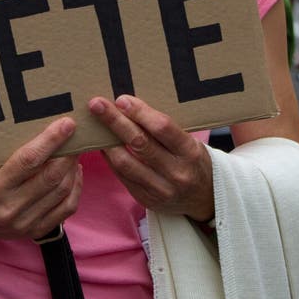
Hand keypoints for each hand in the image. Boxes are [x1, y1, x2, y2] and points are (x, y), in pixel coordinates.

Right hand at [0, 117, 81, 240]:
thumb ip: (18, 157)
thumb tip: (49, 133)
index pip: (29, 159)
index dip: (51, 140)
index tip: (66, 124)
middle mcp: (10, 208)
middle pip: (50, 176)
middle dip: (68, 153)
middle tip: (76, 137)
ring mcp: (25, 223)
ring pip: (62, 191)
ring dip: (72, 168)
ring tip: (74, 153)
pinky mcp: (36, 232)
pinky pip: (67, 208)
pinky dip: (76, 187)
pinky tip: (74, 173)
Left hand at [89, 95, 213, 221]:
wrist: (204, 199)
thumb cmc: (193, 160)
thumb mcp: (190, 142)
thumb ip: (165, 129)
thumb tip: (129, 105)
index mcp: (190, 152)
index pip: (162, 128)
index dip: (140, 112)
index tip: (121, 99)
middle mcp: (176, 172)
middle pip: (139, 143)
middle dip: (115, 121)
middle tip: (96, 104)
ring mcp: (161, 189)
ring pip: (125, 162)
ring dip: (106, 141)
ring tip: (94, 124)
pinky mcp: (146, 199)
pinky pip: (122, 176)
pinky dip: (110, 158)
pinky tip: (102, 144)